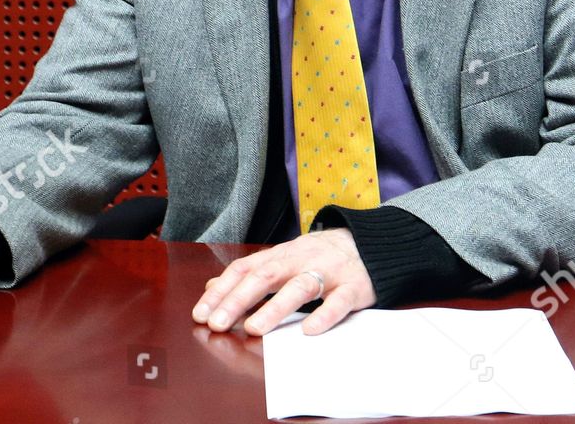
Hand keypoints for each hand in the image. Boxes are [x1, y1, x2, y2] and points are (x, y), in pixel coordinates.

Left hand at [191, 229, 374, 336]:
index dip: (222, 290)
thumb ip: (250, 273)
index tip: (201, 314)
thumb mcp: (284, 259)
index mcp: (282, 255)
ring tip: (254, 328)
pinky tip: (309, 330)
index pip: (245, 268)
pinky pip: (339, 301)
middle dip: (239, 300)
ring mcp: (329, 272)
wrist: (373, 244)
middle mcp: (302, 260)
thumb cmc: (321, 257)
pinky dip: (324, 315)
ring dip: (275, 307)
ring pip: (300, 286)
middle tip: (218, 324)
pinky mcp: (354, 287)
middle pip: (267, 275)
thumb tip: (212, 286)